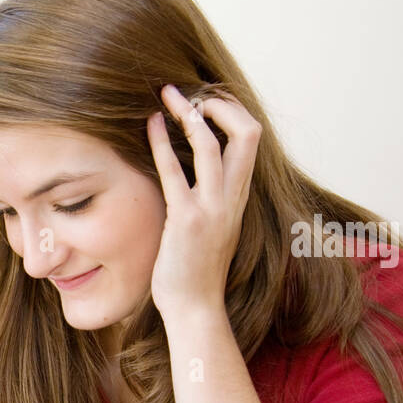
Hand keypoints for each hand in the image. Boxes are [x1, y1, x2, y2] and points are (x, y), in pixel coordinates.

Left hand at [146, 83, 260, 323]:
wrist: (195, 308)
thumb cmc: (197, 270)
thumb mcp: (215, 226)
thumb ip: (214, 197)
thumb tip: (199, 174)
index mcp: (240, 196)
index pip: (252, 139)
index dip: (233, 112)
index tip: (207, 102)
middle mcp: (232, 198)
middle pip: (246, 133)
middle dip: (220, 103)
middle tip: (191, 94)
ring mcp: (211, 209)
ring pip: (213, 145)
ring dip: (189, 114)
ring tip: (169, 97)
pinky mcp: (185, 221)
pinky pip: (175, 172)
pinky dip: (162, 143)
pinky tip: (150, 125)